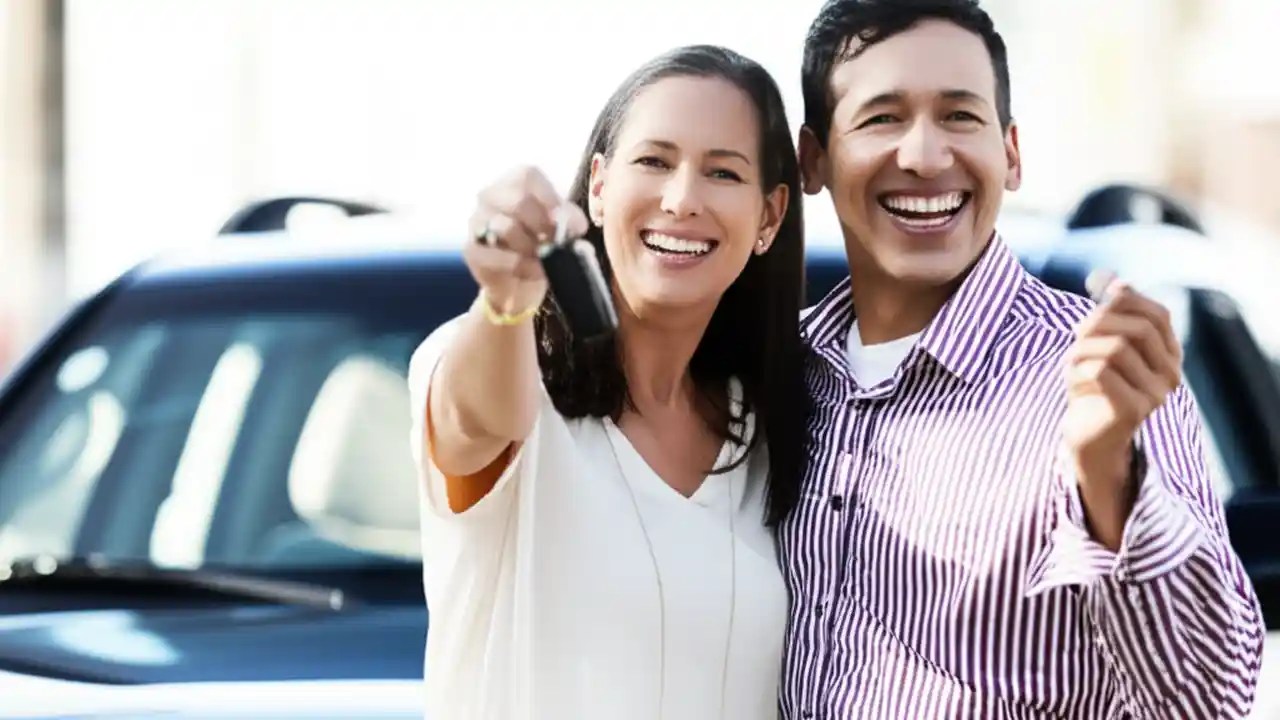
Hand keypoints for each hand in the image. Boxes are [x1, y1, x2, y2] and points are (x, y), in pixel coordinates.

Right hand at [465, 166, 588, 312]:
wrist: (517, 282)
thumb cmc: (539, 243)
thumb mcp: (560, 227)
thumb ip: (568, 219)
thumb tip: (573, 223)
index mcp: (514, 182)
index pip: (527, 175)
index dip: (549, 197)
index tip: (563, 219)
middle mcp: (491, 196)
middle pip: (517, 199)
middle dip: (542, 224)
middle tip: (554, 241)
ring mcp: (477, 221)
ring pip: (505, 227)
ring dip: (530, 247)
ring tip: (542, 257)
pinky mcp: (471, 250)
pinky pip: (495, 256)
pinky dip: (519, 266)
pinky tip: (531, 270)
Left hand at [1062, 277, 1181, 546]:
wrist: (1087, 440)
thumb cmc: (1093, 389)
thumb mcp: (1100, 346)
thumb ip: (1110, 314)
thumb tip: (1112, 279)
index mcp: (1168, 356)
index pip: (1158, 314)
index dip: (1127, 301)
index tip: (1098, 301)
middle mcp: (1170, 375)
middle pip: (1137, 328)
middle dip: (1098, 324)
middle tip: (1074, 334)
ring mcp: (1155, 395)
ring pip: (1115, 348)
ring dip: (1081, 350)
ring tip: (1070, 364)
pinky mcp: (1133, 411)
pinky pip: (1100, 372)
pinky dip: (1076, 371)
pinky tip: (1071, 384)